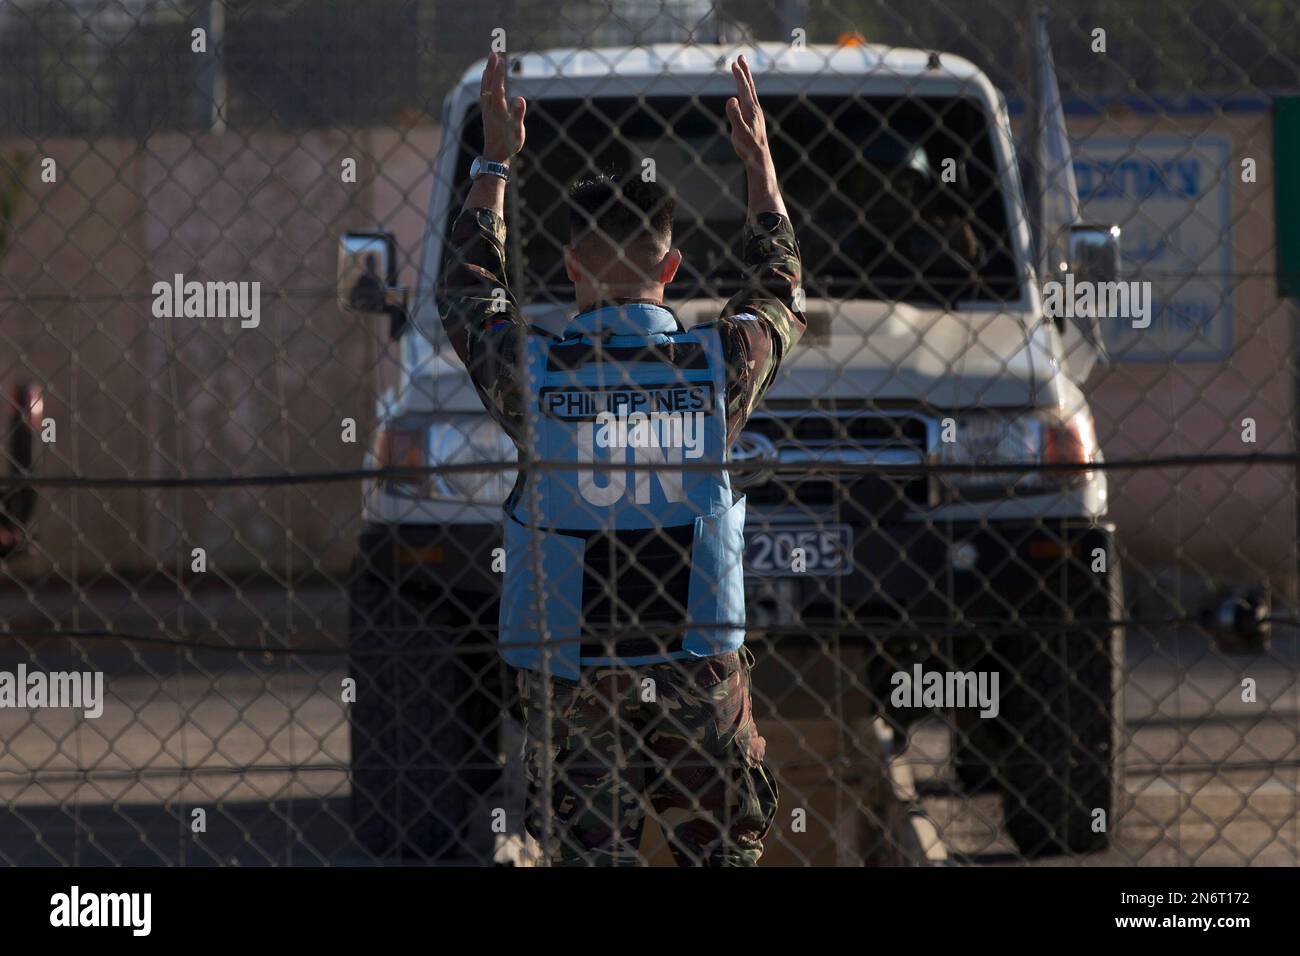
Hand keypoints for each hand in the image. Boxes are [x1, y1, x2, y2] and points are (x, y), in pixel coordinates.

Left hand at [479, 51, 525, 162]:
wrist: (495, 156)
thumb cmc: (508, 144)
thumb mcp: (517, 130)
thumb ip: (518, 113)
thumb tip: (519, 98)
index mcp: (497, 110)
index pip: (497, 88)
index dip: (498, 73)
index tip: (501, 59)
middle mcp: (489, 108)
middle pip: (488, 84)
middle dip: (491, 68)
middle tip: (494, 52)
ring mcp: (486, 110)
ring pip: (484, 87)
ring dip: (487, 73)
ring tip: (490, 60)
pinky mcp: (486, 113)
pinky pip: (484, 92)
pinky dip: (485, 82)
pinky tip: (487, 79)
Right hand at [725, 54, 771, 168]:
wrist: (759, 156)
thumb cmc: (748, 146)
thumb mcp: (739, 131)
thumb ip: (734, 115)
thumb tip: (731, 99)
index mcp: (750, 109)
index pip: (743, 88)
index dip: (739, 75)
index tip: (733, 63)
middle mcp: (754, 108)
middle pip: (749, 85)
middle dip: (744, 71)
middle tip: (741, 56)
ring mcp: (755, 112)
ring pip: (750, 91)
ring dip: (746, 79)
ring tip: (742, 69)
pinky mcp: (754, 117)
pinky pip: (750, 99)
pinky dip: (747, 90)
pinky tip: (744, 92)